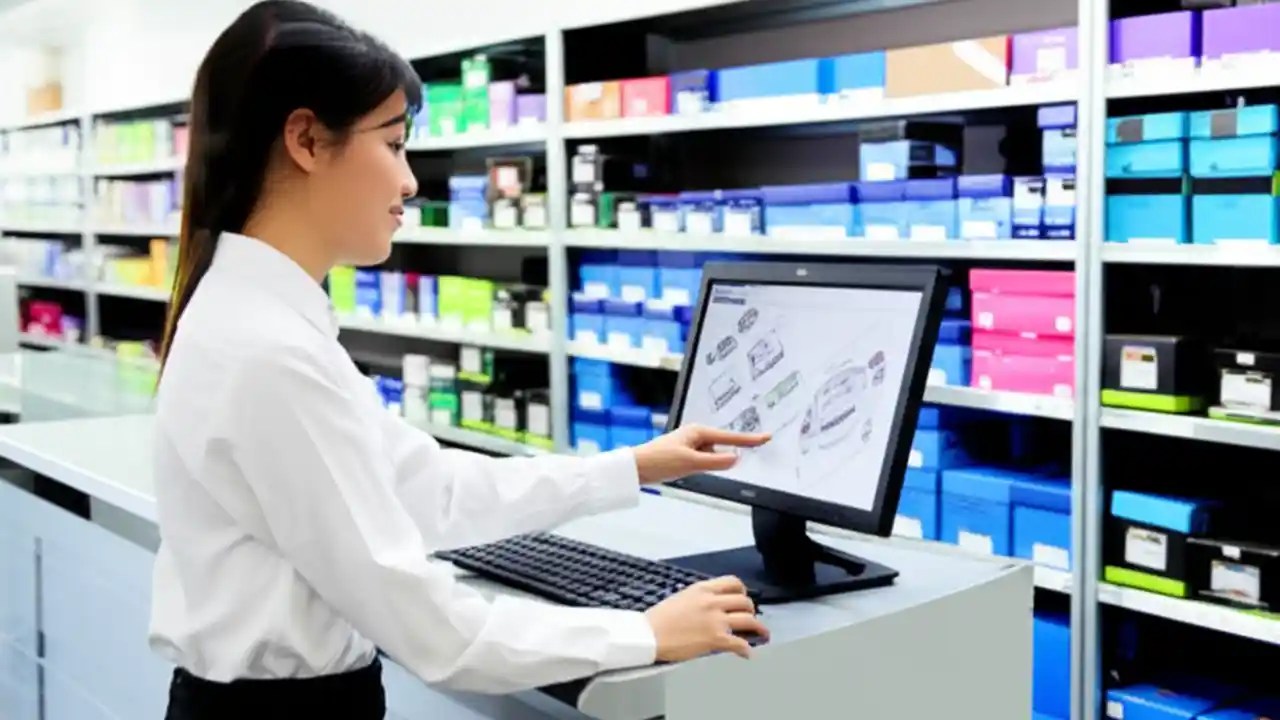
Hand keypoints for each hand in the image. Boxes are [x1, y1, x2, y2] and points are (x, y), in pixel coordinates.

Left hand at [632, 424, 769, 484]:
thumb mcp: (690, 463)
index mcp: (698, 432)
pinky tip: (691, 471)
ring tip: (686, 468)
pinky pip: (703, 460)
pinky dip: (704, 466)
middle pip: (721, 446)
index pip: (730, 437)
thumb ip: (715, 461)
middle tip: (721, 458)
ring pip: (712, 455)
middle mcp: (695, 435)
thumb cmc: (659, 460)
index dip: (749, 439)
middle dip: (725, 454)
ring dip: (710, 463)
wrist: (636, 467)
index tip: (766, 437)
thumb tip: (736, 458)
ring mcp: (690, 445)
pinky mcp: (685, 455)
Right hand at [645, 576, 768, 661]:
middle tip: (750, 618)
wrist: (649, 635)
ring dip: (758, 628)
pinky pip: (739, 643)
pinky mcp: (715, 639)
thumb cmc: (659, 618)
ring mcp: (716, 620)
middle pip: (745, 601)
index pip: (733, 582)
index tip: (742, 599)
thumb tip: (711, 605)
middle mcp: (713, 601)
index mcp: (702, 589)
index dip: (742, 591)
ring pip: (748, 620)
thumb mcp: (681, 597)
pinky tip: (747, 653)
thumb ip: (699, 598)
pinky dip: (746, 649)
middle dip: (751, 610)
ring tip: (762, 634)